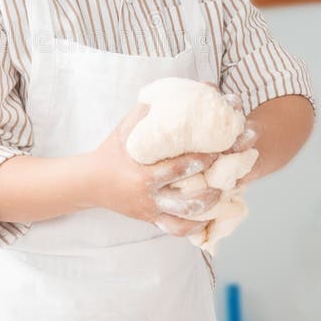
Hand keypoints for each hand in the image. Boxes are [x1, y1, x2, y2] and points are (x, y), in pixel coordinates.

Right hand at [85, 102, 220, 236]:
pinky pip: (176, 230)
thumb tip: (176, 91)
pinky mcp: (151, 220)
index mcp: (144, 174)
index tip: (221, 150)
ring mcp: (151, 210)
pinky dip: (194, 227)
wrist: (90, 183)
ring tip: (224, 196)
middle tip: (230, 177)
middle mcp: (149, 196)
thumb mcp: (126, 129)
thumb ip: (148, 112)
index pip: (179, 168)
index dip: (203, 160)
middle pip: (188, 199)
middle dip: (212, 190)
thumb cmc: (112, 150)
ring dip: (207, 210)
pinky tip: (208, 218)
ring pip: (184, 219)